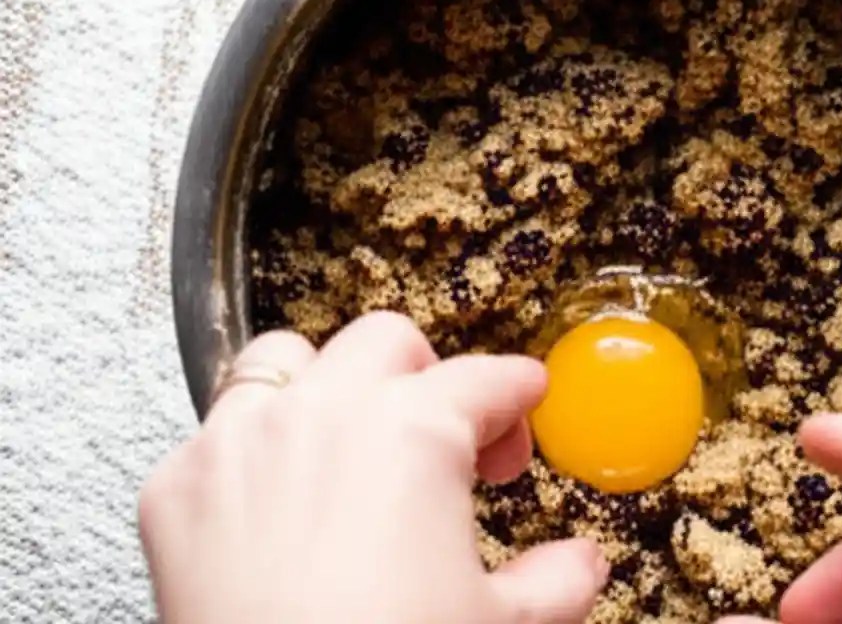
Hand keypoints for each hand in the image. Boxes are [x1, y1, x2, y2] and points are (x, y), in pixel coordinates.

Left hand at [139, 312, 608, 623]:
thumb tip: (580, 566)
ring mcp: (240, 442)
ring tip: (351, 436)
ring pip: (287, 359)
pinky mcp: (177, 488)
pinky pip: (217, 430)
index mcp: (413, 432)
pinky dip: (252, 448)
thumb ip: (556, 582)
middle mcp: (323, 414)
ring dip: (328, 386)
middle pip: (386, 343)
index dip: (518, 391)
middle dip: (426, 374)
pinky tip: (277, 495)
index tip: (522, 401)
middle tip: (447, 431)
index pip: (485, 378)